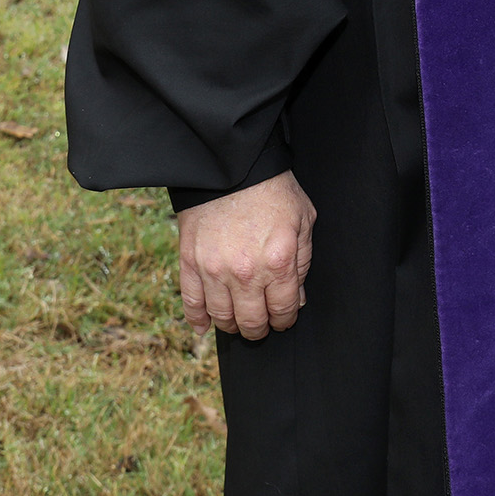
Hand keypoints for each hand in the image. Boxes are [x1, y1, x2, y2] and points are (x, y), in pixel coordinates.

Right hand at [177, 170, 315, 340]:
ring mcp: (214, 270)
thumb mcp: (304, 219)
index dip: (286, 319)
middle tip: (262, 326)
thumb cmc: (273, 190)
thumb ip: (303, 261)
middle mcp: (246, 272)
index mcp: (278, 261)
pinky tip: (204, 326)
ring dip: (232, 325)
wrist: (234, 166)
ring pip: (222, 317)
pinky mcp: (190, 263)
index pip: (284, 308)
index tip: (284, 319)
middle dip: (260, 329)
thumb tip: (297, 297)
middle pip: (251, 321)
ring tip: (238, 321)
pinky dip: (197, 319)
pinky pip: (191, 302)